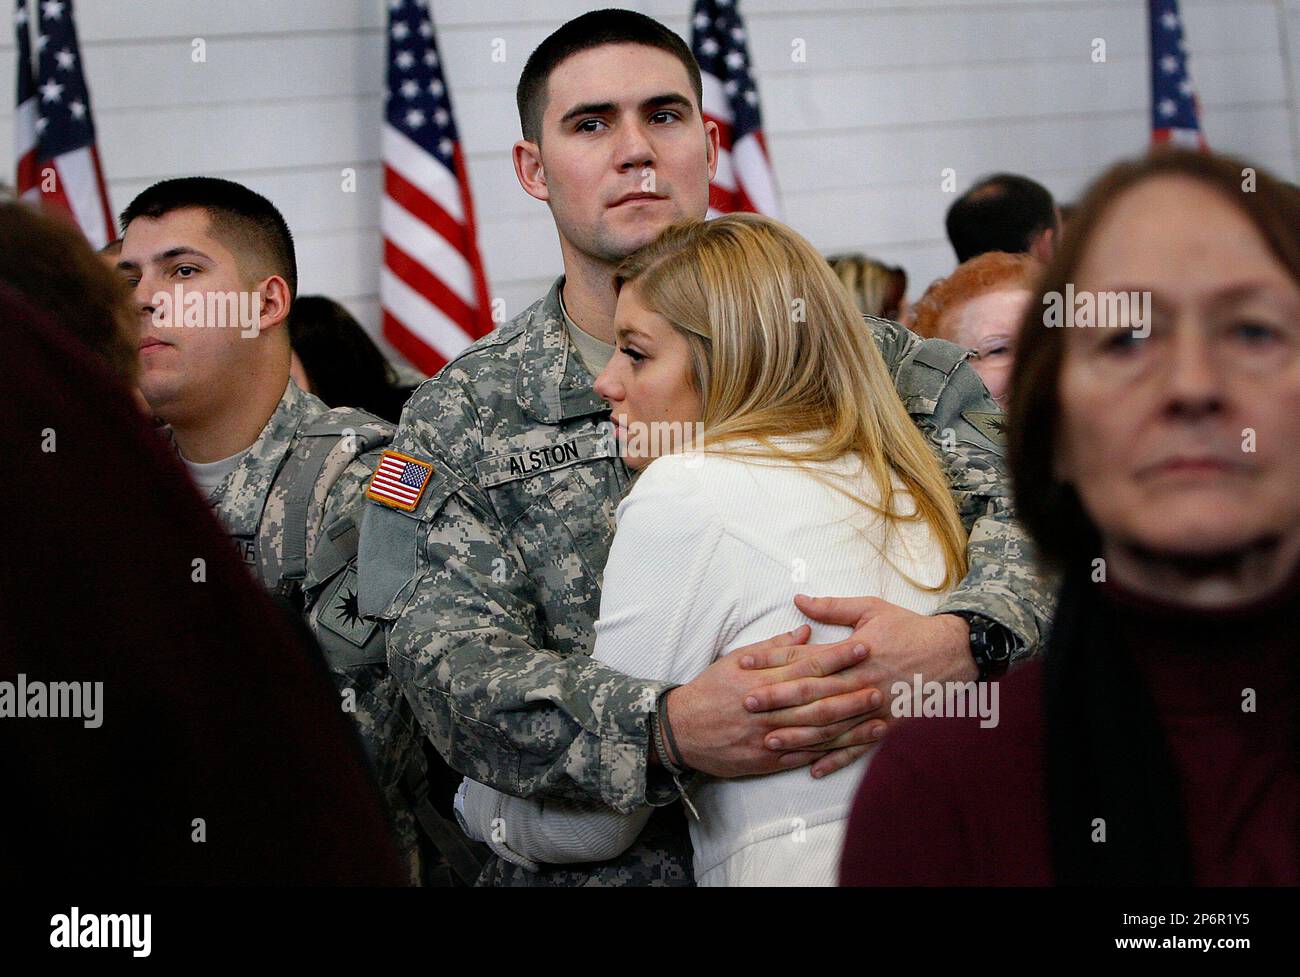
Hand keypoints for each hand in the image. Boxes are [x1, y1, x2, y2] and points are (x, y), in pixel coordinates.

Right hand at [664, 625, 883, 779]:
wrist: (682, 730)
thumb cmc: (710, 689)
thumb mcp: (736, 658)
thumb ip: (773, 647)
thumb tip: (805, 629)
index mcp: (763, 679)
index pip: (808, 664)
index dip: (839, 655)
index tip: (864, 645)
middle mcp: (770, 708)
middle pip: (819, 698)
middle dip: (852, 690)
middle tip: (882, 682)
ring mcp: (770, 737)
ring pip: (818, 730)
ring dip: (850, 723)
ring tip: (877, 715)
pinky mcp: (769, 760)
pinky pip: (805, 755)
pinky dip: (831, 752)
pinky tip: (853, 745)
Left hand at [743, 596, 974, 778]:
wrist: (954, 652)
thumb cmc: (909, 627)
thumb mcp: (871, 609)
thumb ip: (833, 608)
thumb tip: (798, 600)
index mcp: (855, 653)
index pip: (805, 658)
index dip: (773, 660)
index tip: (745, 664)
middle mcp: (862, 682)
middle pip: (813, 694)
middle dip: (778, 700)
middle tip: (746, 705)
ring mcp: (876, 708)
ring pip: (832, 726)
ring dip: (800, 735)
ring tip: (770, 741)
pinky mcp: (889, 726)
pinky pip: (858, 748)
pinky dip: (836, 760)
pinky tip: (812, 768)